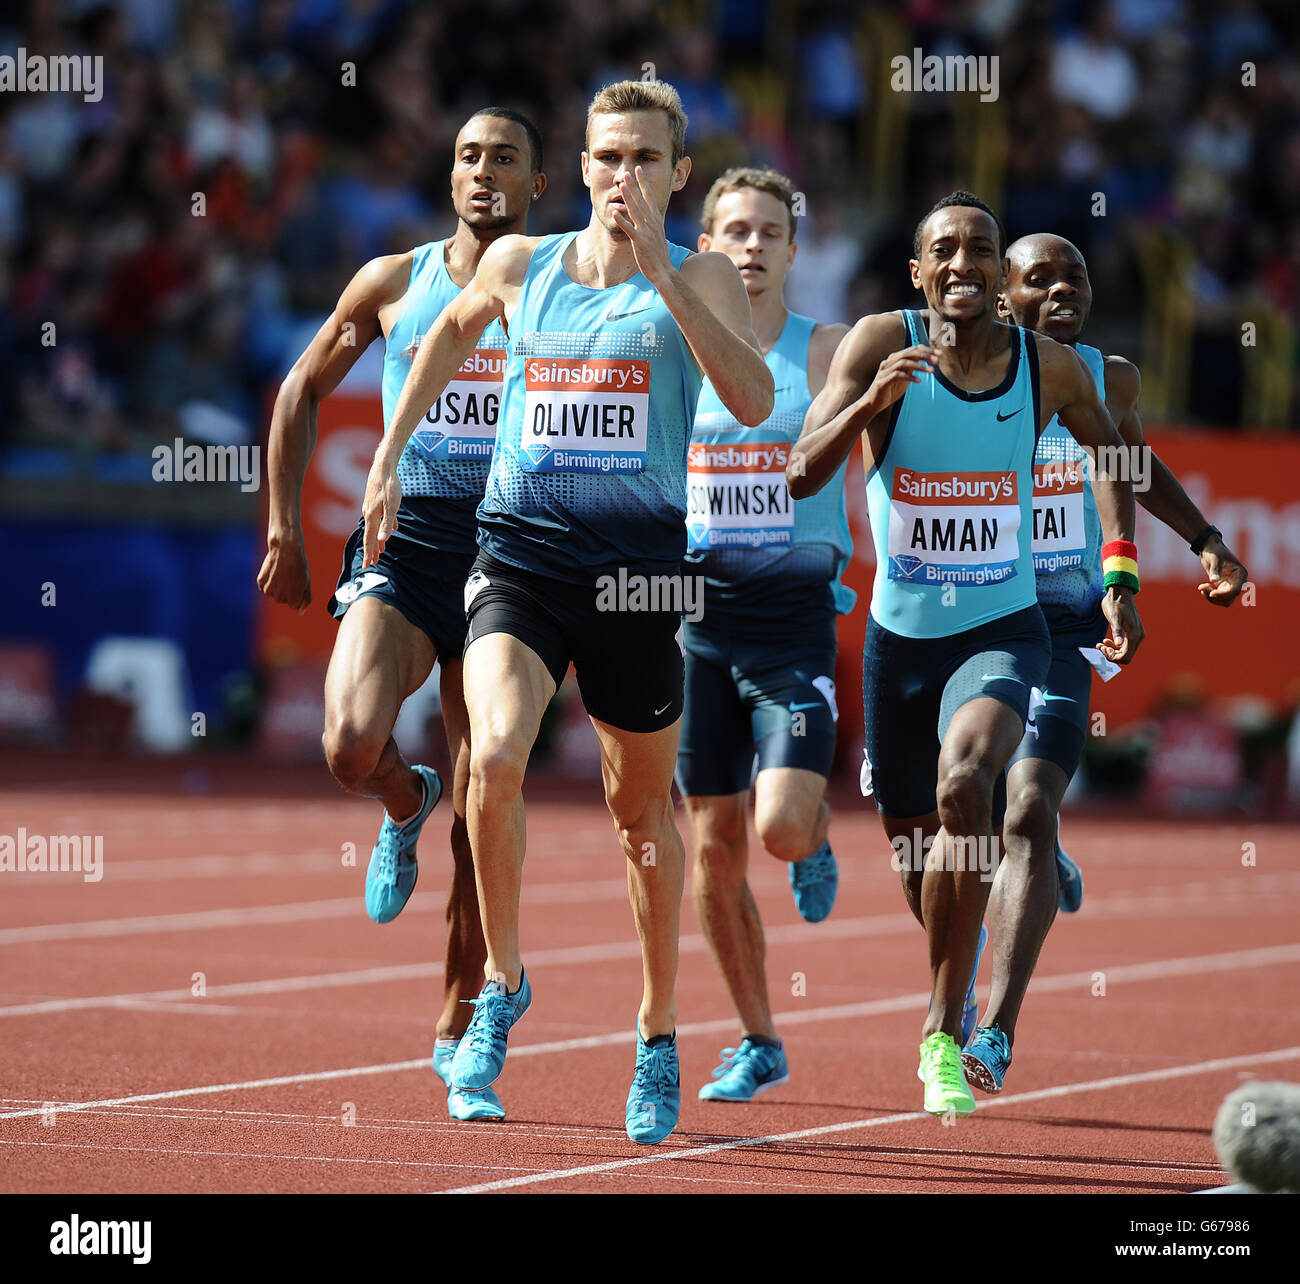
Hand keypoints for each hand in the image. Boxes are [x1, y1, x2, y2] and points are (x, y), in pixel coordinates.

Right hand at [257, 534, 310, 612]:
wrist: (286, 550)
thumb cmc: (299, 566)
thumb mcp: (307, 583)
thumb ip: (306, 600)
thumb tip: (301, 612)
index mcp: (293, 601)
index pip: (294, 604)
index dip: (297, 593)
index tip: (298, 582)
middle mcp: (279, 598)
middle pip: (283, 599)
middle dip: (287, 590)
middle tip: (290, 576)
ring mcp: (269, 591)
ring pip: (273, 593)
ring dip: (277, 585)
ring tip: (282, 572)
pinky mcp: (260, 582)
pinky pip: (264, 586)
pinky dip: (268, 580)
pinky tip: (274, 571)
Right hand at [362, 452, 401, 567]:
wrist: (383, 467)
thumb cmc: (389, 486)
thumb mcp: (392, 507)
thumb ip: (387, 524)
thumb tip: (382, 541)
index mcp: (372, 516)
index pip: (369, 539)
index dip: (369, 553)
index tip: (369, 565)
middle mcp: (368, 513)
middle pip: (370, 536)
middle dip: (372, 550)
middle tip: (372, 563)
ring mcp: (370, 507)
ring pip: (374, 527)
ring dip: (377, 540)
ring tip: (381, 550)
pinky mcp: (374, 502)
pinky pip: (378, 519)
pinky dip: (382, 527)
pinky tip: (392, 529)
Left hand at [609, 166, 672, 284]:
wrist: (664, 271)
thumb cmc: (659, 254)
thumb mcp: (658, 234)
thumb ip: (652, 222)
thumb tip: (649, 213)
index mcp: (657, 219)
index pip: (650, 196)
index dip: (643, 182)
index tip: (639, 169)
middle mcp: (652, 223)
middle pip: (642, 200)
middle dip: (634, 185)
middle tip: (627, 172)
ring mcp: (646, 232)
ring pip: (635, 211)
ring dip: (628, 198)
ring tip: (621, 186)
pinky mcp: (640, 242)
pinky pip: (629, 230)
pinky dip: (622, 221)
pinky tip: (614, 212)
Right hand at [864, 344, 939, 414]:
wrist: (872, 404)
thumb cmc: (888, 391)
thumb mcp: (903, 377)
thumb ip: (911, 369)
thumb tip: (925, 361)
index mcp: (894, 359)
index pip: (912, 349)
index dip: (926, 350)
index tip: (939, 354)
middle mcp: (888, 362)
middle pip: (909, 353)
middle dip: (925, 355)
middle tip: (936, 360)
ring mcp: (884, 371)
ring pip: (904, 362)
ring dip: (919, 366)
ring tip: (931, 371)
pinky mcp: (882, 381)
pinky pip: (898, 375)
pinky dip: (910, 377)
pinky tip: (919, 381)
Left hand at [1099, 586, 1143, 664]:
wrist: (1119, 592)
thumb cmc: (1115, 604)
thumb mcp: (1114, 617)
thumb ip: (1117, 631)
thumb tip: (1118, 644)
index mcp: (1135, 635)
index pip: (1126, 657)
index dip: (1113, 658)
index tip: (1103, 649)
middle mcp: (1138, 636)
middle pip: (1125, 656)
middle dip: (1112, 654)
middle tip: (1100, 646)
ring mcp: (1136, 634)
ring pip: (1124, 651)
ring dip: (1112, 650)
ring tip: (1100, 644)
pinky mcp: (1132, 631)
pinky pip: (1124, 644)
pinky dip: (1114, 645)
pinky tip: (1105, 640)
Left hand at [1197, 535, 1247, 606]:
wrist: (1209, 548)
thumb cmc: (1214, 551)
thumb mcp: (1215, 558)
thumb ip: (1215, 569)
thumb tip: (1213, 581)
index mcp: (1241, 574)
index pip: (1235, 590)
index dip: (1224, 594)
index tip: (1211, 593)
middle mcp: (1238, 581)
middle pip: (1230, 598)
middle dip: (1216, 597)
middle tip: (1203, 588)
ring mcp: (1231, 584)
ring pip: (1225, 600)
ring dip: (1212, 598)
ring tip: (1202, 588)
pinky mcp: (1223, 586)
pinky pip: (1219, 597)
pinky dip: (1210, 595)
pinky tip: (1202, 587)